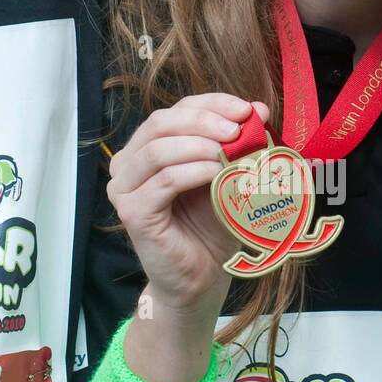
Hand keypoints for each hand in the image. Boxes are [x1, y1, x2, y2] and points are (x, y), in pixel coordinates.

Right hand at [108, 93, 270, 314]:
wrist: (201, 278)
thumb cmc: (211, 226)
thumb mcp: (227, 175)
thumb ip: (237, 142)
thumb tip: (258, 108)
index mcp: (145, 149)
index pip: (174, 111)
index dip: (210, 104)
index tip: (247, 109)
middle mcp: (127, 164)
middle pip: (160, 123)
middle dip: (203, 120)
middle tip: (238, 129)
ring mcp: (123, 189)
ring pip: (157, 150)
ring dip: (198, 144)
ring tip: (229, 151)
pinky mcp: (132, 213)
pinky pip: (163, 182)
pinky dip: (193, 171)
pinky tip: (217, 172)